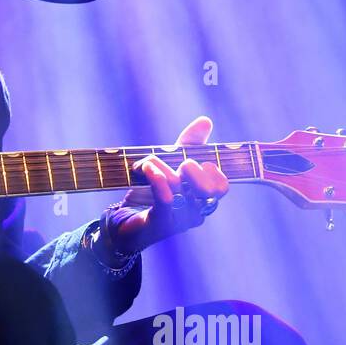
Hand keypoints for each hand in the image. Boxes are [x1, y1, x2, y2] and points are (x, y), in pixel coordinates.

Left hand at [99, 116, 229, 257]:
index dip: (213, 170)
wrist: (123, 220)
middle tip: (179, 165)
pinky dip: (156, 177)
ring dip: (160, 166)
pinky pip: (165, 197)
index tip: (193, 161)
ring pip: (180, 186)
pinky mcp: (159, 223)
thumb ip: (190, 143)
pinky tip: (145, 168)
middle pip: (210, 190)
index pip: (222, 187)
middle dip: (194, 170)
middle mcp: (196, 212)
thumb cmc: (152, 192)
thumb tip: (206, 121)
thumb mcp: (172, 163)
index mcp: (203, 199)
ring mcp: (180, 220)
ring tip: (146, 162)